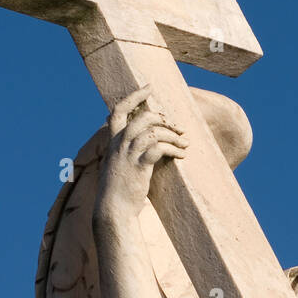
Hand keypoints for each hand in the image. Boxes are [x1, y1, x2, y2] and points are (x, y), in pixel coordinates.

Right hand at [94, 84, 188, 218]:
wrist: (113, 210)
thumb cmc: (118, 190)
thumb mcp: (118, 165)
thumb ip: (126, 151)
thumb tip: (144, 143)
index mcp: (112, 142)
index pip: (118, 110)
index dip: (134, 96)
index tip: (149, 87)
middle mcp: (119, 144)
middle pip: (143, 117)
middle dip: (164, 118)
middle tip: (178, 127)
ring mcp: (128, 154)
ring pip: (154, 131)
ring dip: (173, 135)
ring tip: (185, 143)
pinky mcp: (139, 166)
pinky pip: (159, 148)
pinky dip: (174, 149)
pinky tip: (182, 155)